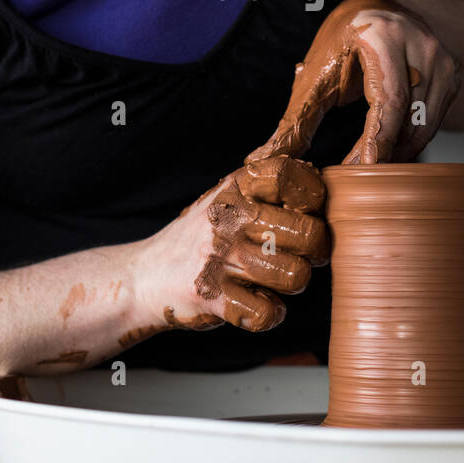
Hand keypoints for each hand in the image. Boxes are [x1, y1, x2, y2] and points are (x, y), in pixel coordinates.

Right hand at [130, 154, 328, 341]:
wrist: (146, 276)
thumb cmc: (202, 234)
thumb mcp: (229, 193)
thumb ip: (268, 170)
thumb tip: (309, 148)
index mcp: (236, 187)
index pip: (290, 176)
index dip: (312, 195)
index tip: (308, 210)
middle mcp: (228, 217)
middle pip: (309, 233)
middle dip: (316, 250)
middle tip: (301, 253)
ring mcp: (219, 257)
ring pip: (296, 276)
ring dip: (293, 282)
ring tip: (276, 277)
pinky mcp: (211, 297)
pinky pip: (267, 313)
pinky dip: (269, 314)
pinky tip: (258, 302)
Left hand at [247, 0, 460, 165]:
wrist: (381, 12)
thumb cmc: (343, 44)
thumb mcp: (316, 73)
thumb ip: (295, 119)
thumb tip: (263, 161)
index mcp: (384, 35)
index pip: (389, 99)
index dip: (377, 139)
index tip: (362, 170)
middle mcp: (422, 46)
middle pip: (409, 118)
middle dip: (383, 155)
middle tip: (354, 183)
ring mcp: (443, 61)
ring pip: (424, 126)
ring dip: (396, 154)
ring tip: (365, 173)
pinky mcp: (452, 78)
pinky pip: (432, 123)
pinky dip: (408, 143)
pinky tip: (385, 155)